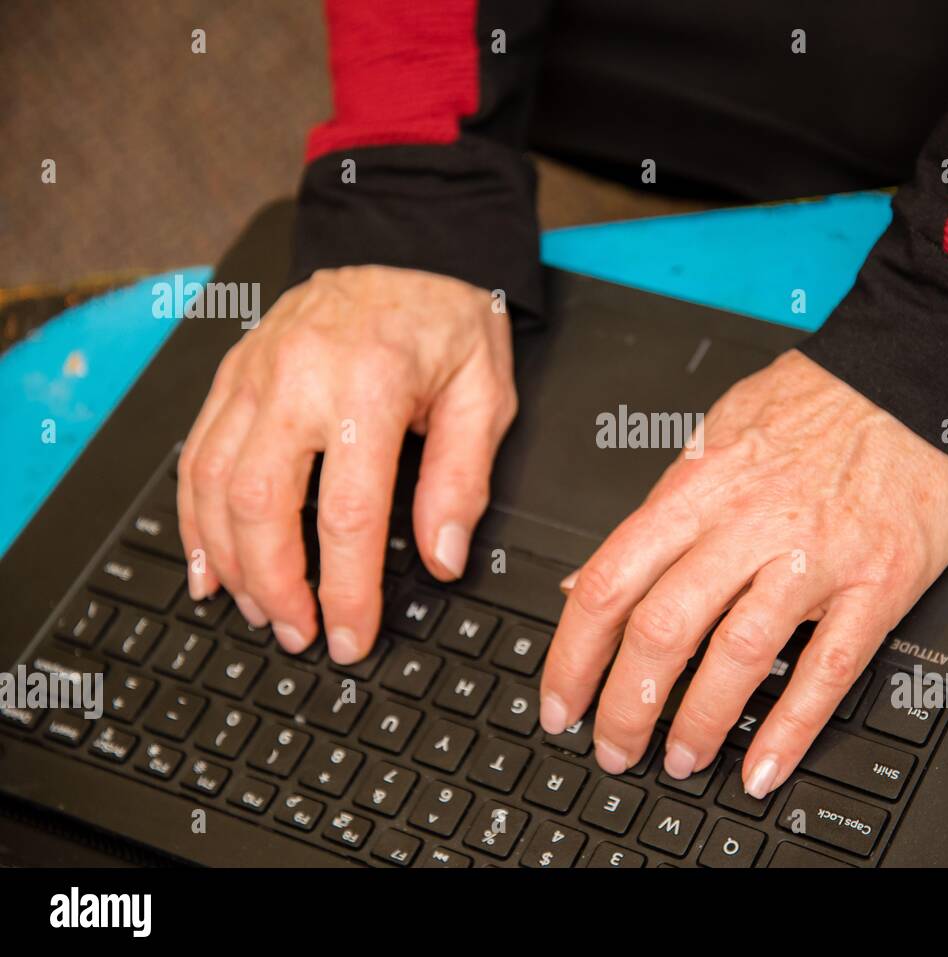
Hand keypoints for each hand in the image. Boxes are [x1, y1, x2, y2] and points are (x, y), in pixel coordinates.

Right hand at [178, 266, 515, 662]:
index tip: (350, 636)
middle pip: (259, 504)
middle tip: (297, 634)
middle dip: (273, 586)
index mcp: (371, 383)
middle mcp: (299, 376)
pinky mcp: (232, 374)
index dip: (346, 590)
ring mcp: (254, 372)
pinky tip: (208, 561)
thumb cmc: (448, 321)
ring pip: (211, 483)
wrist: (407, 245)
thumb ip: (462, 479)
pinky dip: (193, 517)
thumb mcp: (486, 393)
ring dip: (228, 560)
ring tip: (256, 610)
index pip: (349, 513)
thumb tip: (441, 557)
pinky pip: (195, 453)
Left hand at [538, 349, 947, 797]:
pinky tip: (765, 769)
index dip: (574, 654)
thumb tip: (592, 580)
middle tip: (613, 746)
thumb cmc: (820, 400)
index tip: (559, 699)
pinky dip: (792, 730)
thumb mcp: (714, 436)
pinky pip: (828, 669)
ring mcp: (815, 557)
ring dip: (699, 724)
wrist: (920, 372)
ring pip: (737, 656)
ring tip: (681, 761)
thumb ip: (655, 515)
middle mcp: (749, 523)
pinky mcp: (878, 583)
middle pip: (662, 628)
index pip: (612, 581)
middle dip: (625, 706)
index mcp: (700, 485)